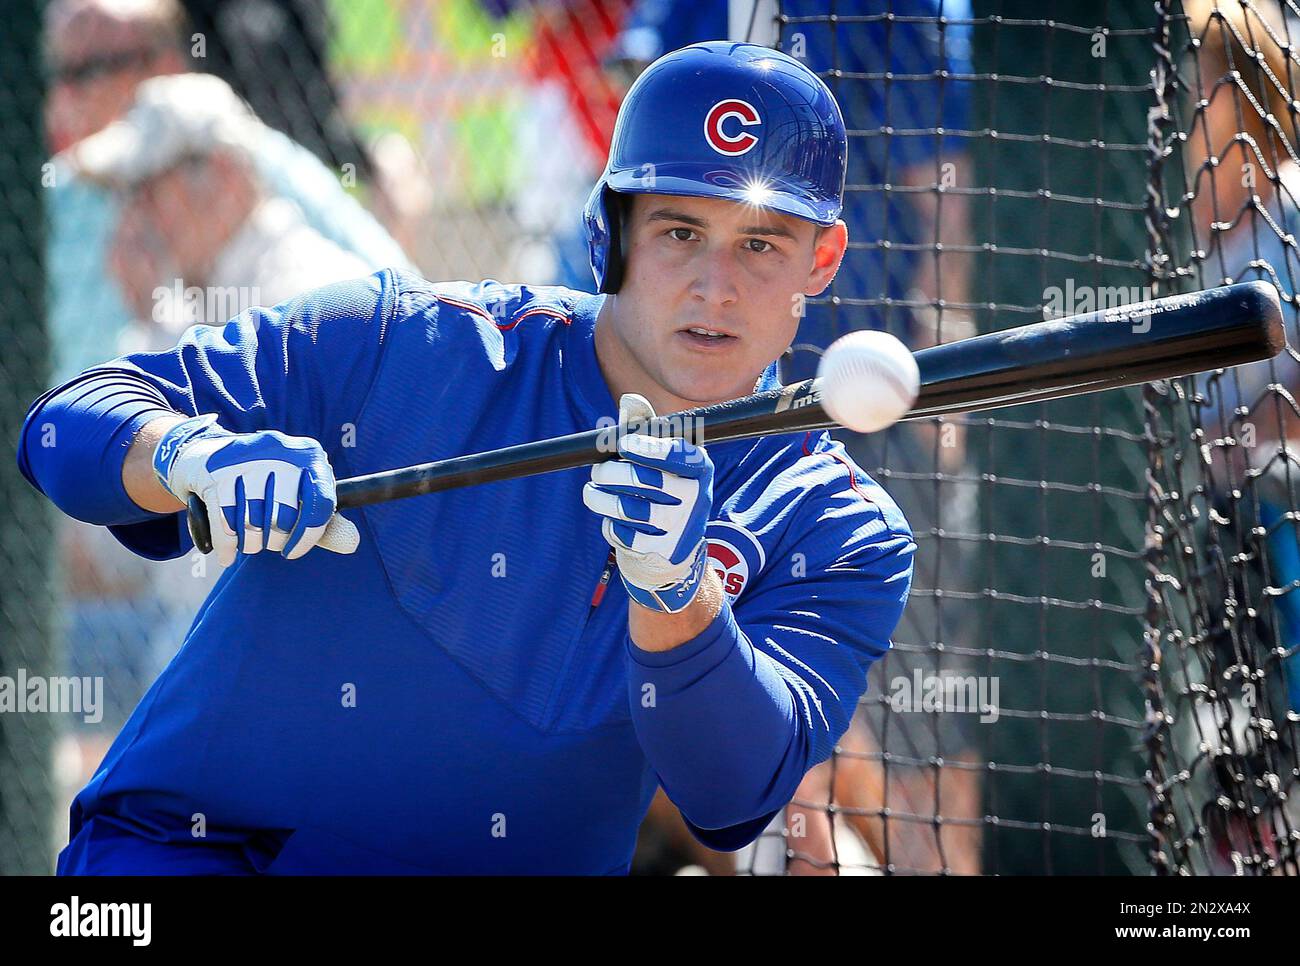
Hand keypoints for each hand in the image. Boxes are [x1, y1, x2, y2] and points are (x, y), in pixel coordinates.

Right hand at [153, 414, 359, 566]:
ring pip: (253, 523)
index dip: (309, 536)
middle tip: (266, 539)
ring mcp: (246, 459)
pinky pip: (225, 525)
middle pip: (284, 518)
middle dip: (274, 539)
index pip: (321, 503)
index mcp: (309, 454)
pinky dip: (228, 546)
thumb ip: (325, 522)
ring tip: (248, 539)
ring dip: (250, 543)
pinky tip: (227, 554)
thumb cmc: (264, 482)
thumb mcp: (297, 494)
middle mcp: (281, 450)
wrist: (206, 455)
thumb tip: (352, 544)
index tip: (293, 551)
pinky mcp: (216, 473)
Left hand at [582, 394, 712, 612]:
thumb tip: (630, 399)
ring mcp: (682, 526)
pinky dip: (610, 526)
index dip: (646, 447)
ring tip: (591, 492)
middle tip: (597, 471)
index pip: (676, 454)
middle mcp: (697, 496)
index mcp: (699, 467)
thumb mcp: (658, 455)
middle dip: (610, 472)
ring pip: (629, 509)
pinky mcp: (665, 551)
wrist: (673, 544)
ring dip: (601, 498)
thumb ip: (644, 427)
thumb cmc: (662, 486)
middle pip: (644, 480)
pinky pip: (625, 535)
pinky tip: (611, 519)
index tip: (621, 444)